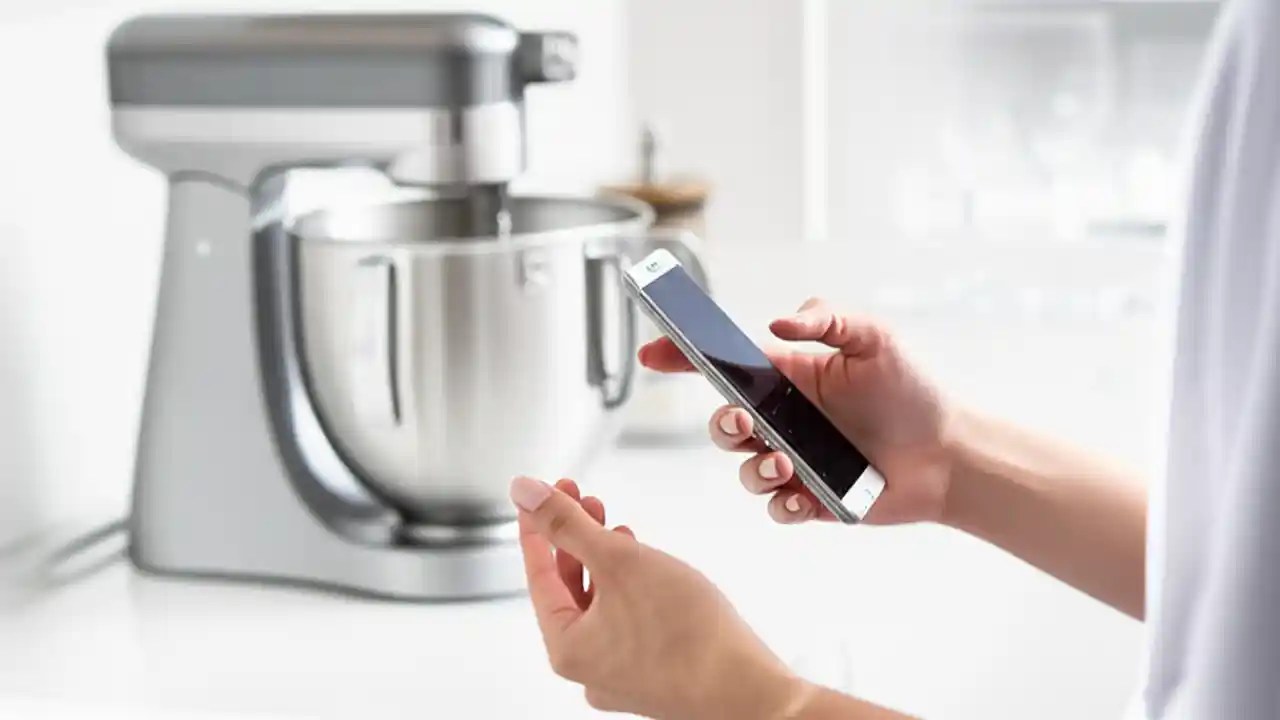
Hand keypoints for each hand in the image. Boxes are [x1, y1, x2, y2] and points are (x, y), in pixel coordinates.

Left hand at [511, 476, 807, 719]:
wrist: (750, 691)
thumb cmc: (689, 637)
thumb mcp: (620, 560)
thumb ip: (567, 523)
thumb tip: (525, 494)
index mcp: (566, 648)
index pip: (538, 575)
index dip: (537, 527)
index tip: (536, 497)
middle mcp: (589, 669)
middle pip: (569, 589)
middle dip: (576, 537)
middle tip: (581, 496)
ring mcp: (622, 675)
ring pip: (601, 604)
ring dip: (604, 559)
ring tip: (616, 525)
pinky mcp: (654, 673)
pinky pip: (628, 622)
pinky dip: (628, 588)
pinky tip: (645, 566)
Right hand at [639, 298, 951, 525]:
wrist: (951, 453)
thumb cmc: (915, 391)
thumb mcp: (876, 338)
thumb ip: (828, 319)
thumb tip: (777, 320)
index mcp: (789, 377)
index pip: (724, 365)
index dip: (683, 358)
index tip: (654, 352)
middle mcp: (784, 419)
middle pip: (722, 423)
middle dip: (720, 424)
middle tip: (744, 422)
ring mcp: (794, 460)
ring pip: (743, 468)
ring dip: (754, 468)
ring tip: (787, 464)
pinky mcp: (810, 498)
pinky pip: (775, 506)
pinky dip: (780, 502)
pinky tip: (802, 495)